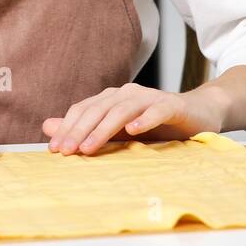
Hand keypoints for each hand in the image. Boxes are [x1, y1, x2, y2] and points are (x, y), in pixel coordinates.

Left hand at [42, 83, 227, 154]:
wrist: (197, 114)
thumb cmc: (155, 125)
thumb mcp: (117, 131)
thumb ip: (85, 129)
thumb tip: (48, 127)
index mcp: (112, 98)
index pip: (84, 110)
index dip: (67, 127)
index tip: (54, 150)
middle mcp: (128, 93)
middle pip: (98, 110)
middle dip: (79, 131)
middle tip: (66, 152)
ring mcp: (150, 98)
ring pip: (122, 110)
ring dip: (103, 129)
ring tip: (89, 147)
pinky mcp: (172, 106)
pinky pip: (156, 111)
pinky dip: (144, 120)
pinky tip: (133, 131)